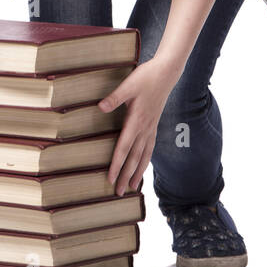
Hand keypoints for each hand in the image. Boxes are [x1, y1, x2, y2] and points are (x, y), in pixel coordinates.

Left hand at [98, 57, 177, 195]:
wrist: (166, 73)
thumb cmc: (146, 77)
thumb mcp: (128, 85)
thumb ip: (114, 97)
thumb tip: (100, 107)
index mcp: (136, 121)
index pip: (124, 148)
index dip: (116, 165)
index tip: (111, 179)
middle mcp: (145, 128)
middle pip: (134, 158)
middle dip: (126, 176)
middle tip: (119, 193)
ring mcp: (151, 128)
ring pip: (144, 156)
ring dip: (137, 172)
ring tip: (132, 188)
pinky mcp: (154, 125)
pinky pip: (150, 148)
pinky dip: (146, 161)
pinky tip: (143, 166)